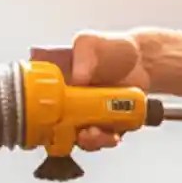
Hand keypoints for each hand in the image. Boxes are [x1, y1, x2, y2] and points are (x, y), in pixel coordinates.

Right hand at [31, 31, 150, 151]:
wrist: (144, 62)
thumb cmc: (113, 48)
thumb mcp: (91, 43)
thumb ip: (82, 56)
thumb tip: (77, 78)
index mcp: (57, 81)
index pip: (37, 100)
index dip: (37, 113)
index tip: (45, 118)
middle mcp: (66, 101)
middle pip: (56, 125)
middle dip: (63, 134)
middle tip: (76, 130)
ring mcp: (84, 115)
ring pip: (77, 136)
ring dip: (86, 140)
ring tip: (95, 133)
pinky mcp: (103, 125)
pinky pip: (100, 139)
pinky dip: (105, 140)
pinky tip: (112, 135)